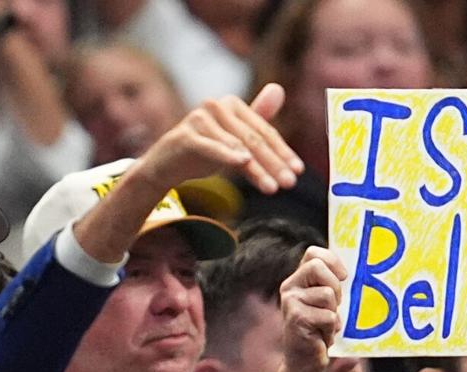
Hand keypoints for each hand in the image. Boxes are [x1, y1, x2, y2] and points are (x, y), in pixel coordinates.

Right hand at [133, 83, 302, 196]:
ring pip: (237, 148)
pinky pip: (213, 148)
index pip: (264, 132)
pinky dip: (228, 155)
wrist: (167, 163)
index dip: (283, 152)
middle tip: (291, 182)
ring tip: (274, 188)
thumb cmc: (204, 149)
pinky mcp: (186, 135)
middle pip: (254, 140)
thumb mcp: (234, 138)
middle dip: (275, 163)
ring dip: (258, 169)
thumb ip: (257, 117)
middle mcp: (216, 106)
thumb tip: (279, 89)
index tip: (299, 171)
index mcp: (232, 104)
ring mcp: (199, 119)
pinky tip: (244, 162)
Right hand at [275, 246, 347, 371]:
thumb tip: (358, 271)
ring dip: (334, 314)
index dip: (332, 260)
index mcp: (298, 280)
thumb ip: (333, 287)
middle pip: (318, 267)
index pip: (313, 253)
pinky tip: (323, 337)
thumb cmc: (322, 334)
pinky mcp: (297, 318)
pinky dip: (332, 329)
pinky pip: (328, 316)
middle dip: (335, 287)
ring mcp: (291, 302)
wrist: (306, 366)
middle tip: (336, 306)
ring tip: (326, 326)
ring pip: (327, 295)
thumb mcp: (328, 306)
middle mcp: (290, 287)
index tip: (344, 277)